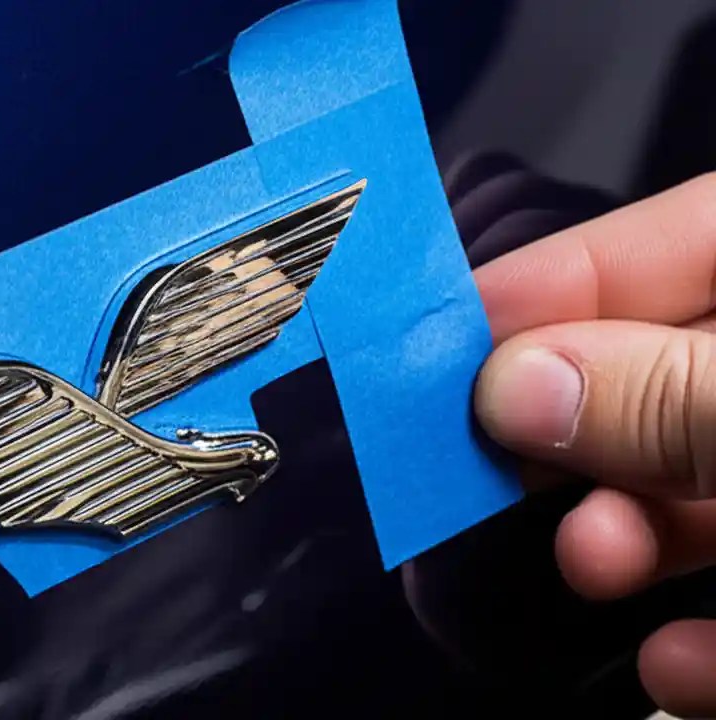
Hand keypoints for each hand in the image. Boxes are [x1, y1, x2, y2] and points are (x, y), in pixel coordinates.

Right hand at [472, 173, 715, 715]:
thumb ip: (667, 392)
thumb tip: (515, 386)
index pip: (646, 246)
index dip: (531, 293)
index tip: (425, 346)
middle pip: (650, 379)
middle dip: (571, 439)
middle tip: (499, 469)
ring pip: (689, 491)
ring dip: (624, 541)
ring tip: (596, 563)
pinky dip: (705, 642)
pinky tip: (683, 664)